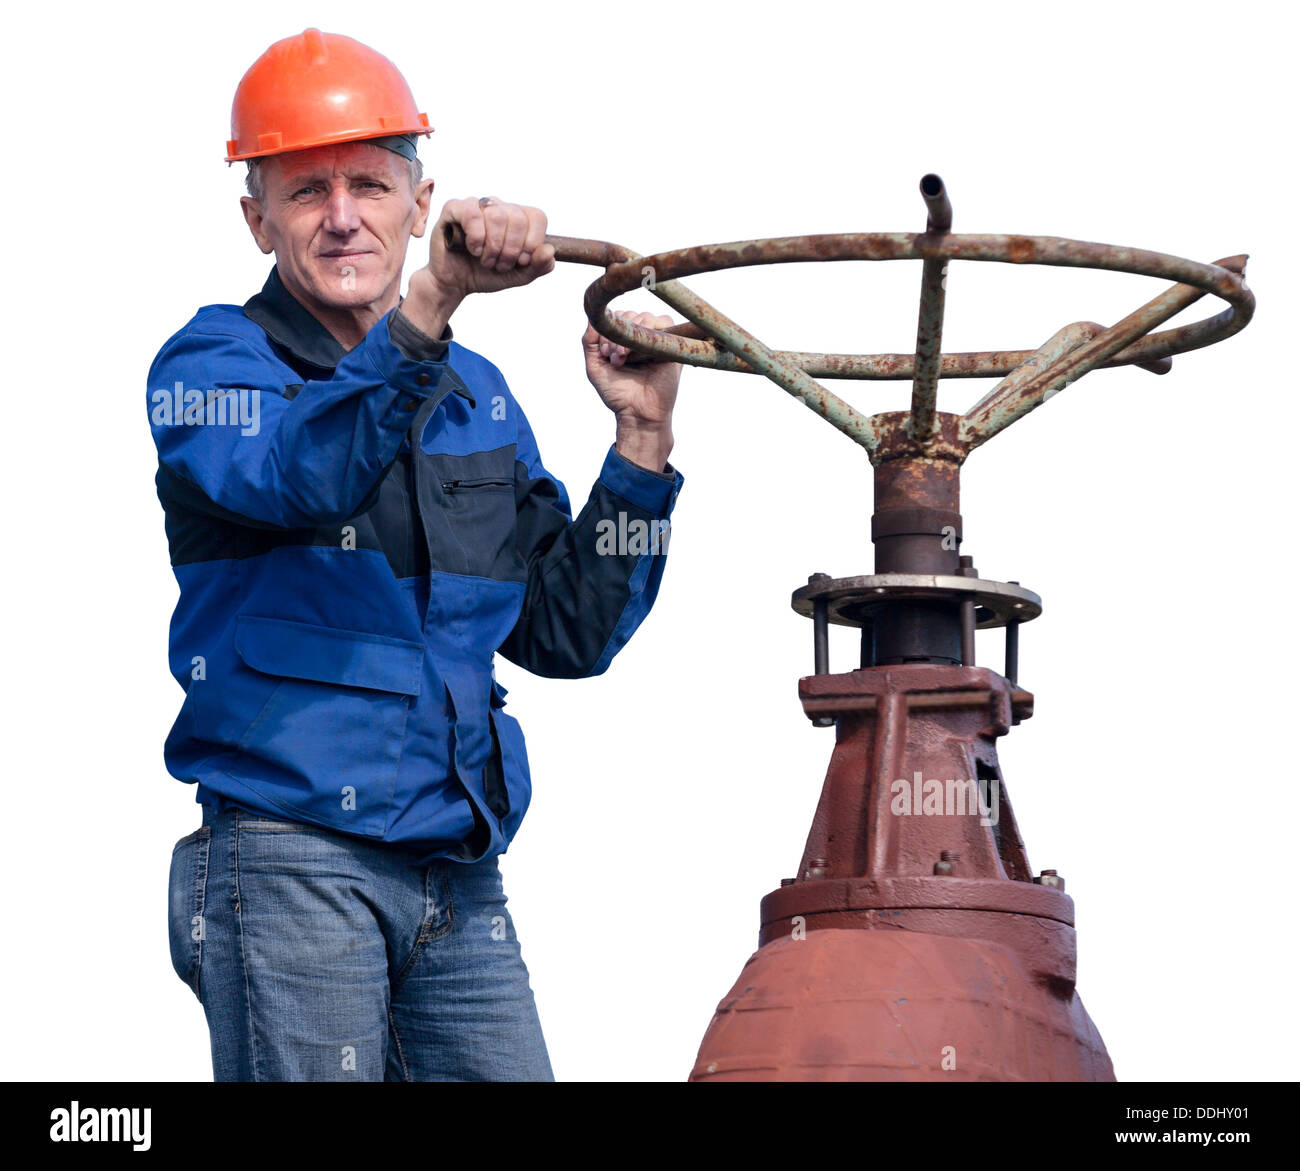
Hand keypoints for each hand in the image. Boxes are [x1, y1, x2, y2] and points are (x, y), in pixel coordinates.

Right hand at [428, 196, 555, 296]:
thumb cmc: (486, 275)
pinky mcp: (454, 209)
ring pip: (496, 215)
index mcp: (516, 218)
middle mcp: (498, 207)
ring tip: (485, 261)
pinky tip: (473, 249)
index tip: (522, 261)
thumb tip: (550, 250)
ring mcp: (476, 205)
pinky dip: (476, 236)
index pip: (537, 217)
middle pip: (517, 217)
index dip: (533, 242)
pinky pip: (472, 213)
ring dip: (493, 247)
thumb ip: (538, 266)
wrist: (455, 284)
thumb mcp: (517, 276)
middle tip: (500, 265)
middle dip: (511, 249)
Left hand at [583, 311, 681, 471]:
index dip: (608, 331)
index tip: (605, 354)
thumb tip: (592, 316)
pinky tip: (642, 352)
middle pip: (630, 315)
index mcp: (625, 340)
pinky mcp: (672, 345)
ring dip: (632, 335)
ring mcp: (657, 340)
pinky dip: (651, 331)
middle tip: (615, 360)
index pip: (616, 318)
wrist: (638, 414)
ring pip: (645, 317)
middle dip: (618, 335)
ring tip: (624, 358)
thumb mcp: (595, 367)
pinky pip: (665, 323)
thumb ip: (589, 341)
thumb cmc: (617, 394)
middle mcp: (641, 337)